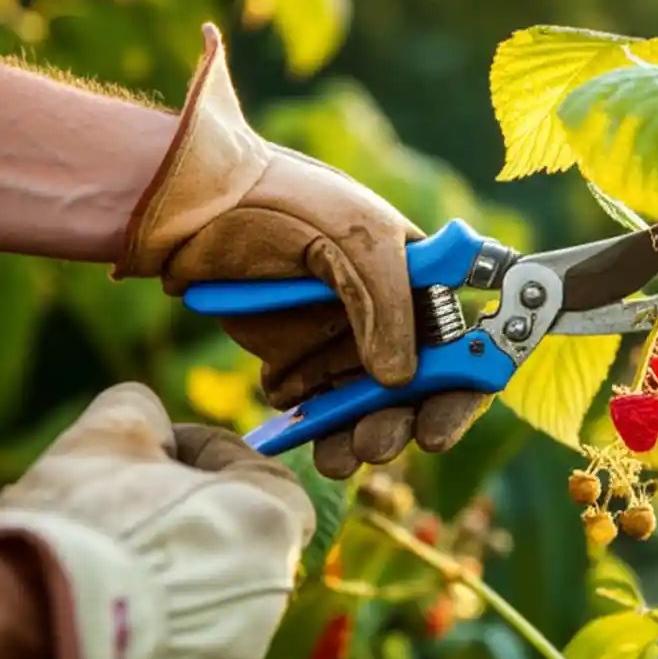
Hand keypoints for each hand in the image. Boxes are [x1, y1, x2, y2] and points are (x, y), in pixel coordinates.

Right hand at [0, 383, 313, 658]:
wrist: (43, 623)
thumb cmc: (87, 520)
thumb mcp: (110, 437)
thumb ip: (141, 414)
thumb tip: (147, 420)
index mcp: (275, 518)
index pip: (258, 468)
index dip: (200, 448)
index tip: (153, 446)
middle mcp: (272, 585)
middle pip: (231, 528)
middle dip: (180, 506)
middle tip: (124, 498)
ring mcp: (240, 637)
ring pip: (203, 578)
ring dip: (162, 555)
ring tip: (104, 546)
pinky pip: (180, 624)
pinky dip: (150, 603)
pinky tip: (103, 588)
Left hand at [113, 23, 490, 476]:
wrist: (190, 206)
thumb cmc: (287, 203)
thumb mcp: (356, 242)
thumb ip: (389, 309)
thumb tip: (401, 382)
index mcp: (422, 278)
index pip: (466, 341)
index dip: (464, 388)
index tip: (436, 426)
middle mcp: (391, 315)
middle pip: (422, 387)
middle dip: (406, 422)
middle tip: (380, 443)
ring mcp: (343, 340)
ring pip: (370, 407)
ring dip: (364, 436)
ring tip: (343, 455)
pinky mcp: (296, 361)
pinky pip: (317, 410)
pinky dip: (316, 431)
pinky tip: (307, 439)